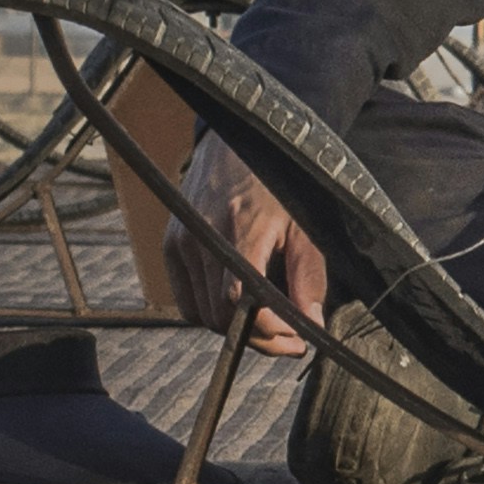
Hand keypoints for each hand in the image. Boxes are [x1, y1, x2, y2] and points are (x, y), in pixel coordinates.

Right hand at [169, 131, 328, 354]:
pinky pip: (185, 302)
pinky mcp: (170, 244)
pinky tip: (236, 306)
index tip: (296, 339)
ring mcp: (182, 241)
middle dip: (259, 337)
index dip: (269, 330)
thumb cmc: (276, 183)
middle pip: (222, 315)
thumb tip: (312, 324)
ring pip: (203, 314)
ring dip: (235, 329)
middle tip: (289, 338)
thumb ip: (308, 277)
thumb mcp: (304, 226)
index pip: (241, 300)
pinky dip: (210, 313)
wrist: (236, 144)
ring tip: (266, 322)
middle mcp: (205, 236)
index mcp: (243, 228)